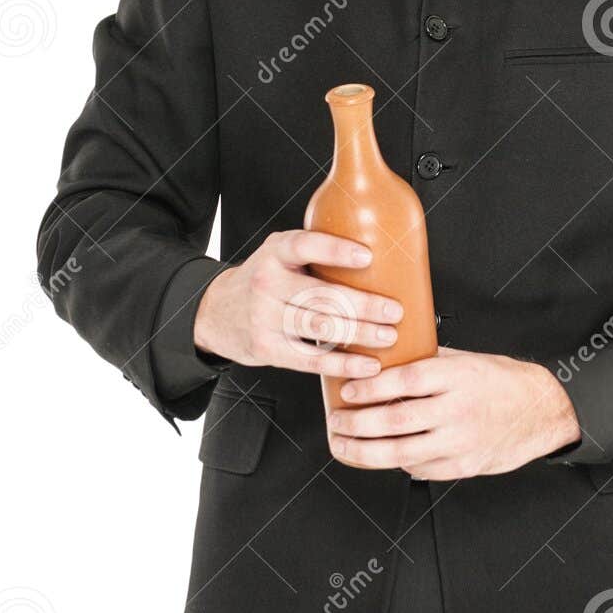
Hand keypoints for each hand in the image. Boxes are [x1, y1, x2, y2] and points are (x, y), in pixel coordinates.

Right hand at [193, 229, 402, 378]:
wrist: (217, 312)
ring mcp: (265, 318)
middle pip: (321, 295)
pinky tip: (367, 365)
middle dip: (363, 305)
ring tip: (388, 336)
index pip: (305, 246)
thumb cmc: (265, 280)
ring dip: (359, 334)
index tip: (367, 257)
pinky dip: (343, 364)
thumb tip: (379, 256)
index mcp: (276, 252)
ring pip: (320, 328)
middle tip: (394, 311)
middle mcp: (267, 283)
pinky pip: (311, 360)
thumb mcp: (280, 254)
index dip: (335, 251)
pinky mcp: (267, 349)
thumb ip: (314, 252)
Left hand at [325, 345, 581, 479]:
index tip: (347, 391)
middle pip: (395, 422)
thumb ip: (426, 361)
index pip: (403, 382)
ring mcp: (460, 442)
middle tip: (336, 421)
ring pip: (401, 453)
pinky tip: (381, 455)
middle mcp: (458, 410)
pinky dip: (397, 463)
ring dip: (365, 451)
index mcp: (457, 377)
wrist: (541, 411)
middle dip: (357, 424)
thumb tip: (382, 357)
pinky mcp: (463, 466)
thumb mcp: (465, 360)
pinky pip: (420, 469)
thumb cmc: (499, 380)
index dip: (370, 388)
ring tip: (344, 444)